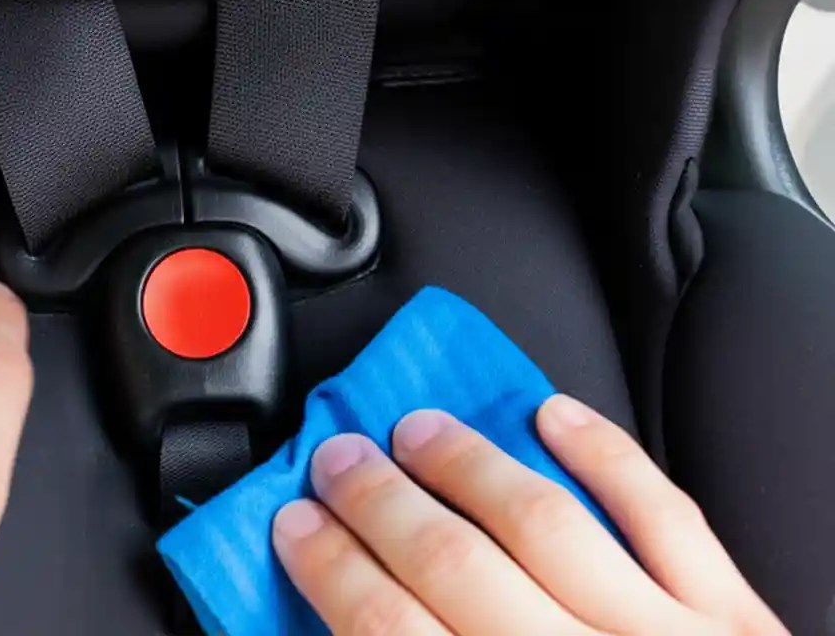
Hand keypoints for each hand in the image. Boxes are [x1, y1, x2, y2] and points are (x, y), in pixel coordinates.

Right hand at [272, 395, 786, 634]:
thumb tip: (340, 635)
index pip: (387, 630)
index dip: (330, 568)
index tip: (294, 524)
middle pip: (451, 563)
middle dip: (378, 502)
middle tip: (337, 460)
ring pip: (543, 522)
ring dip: (468, 465)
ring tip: (417, 428)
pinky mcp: (734, 618)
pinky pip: (664, 514)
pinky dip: (605, 454)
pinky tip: (552, 413)